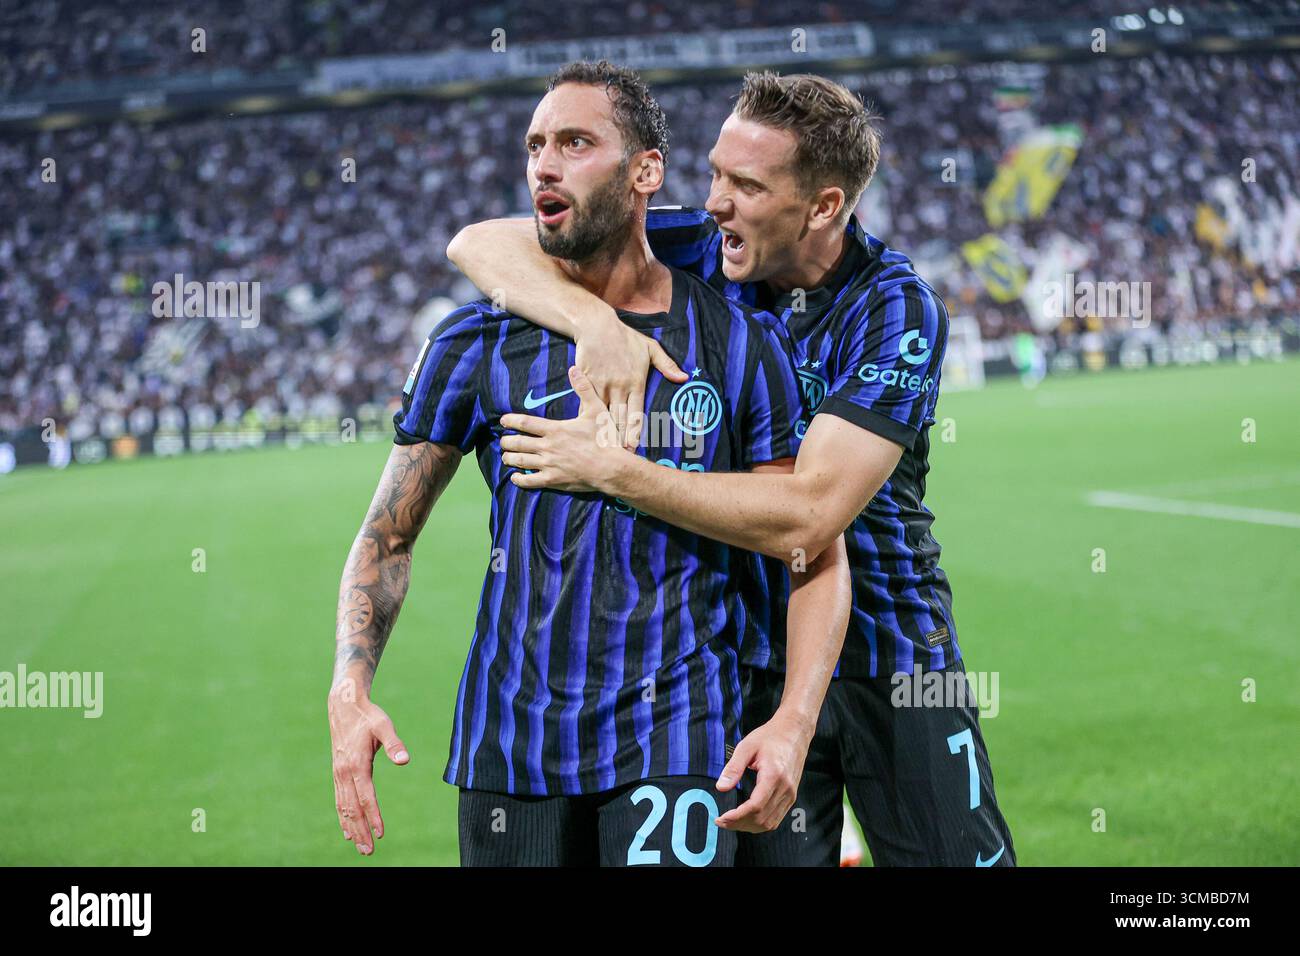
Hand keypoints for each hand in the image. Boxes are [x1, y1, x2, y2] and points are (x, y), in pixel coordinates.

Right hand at [328, 687, 409, 855]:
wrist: (344, 705)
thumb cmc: (368, 715)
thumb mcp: (383, 725)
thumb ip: (394, 743)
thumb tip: (405, 760)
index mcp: (356, 764)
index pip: (366, 796)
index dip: (374, 816)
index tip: (381, 833)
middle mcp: (344, 773)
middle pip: (352, 808)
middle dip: (361, 831)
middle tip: (369, 851)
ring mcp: (338, 774)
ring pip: (344, 808)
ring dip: (352, 828)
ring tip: (360, 847)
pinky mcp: (338, 773)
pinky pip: (339, 800)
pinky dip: (343, 817)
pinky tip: (348, 831)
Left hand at [500, 366, 635, 493]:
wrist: (611, 467)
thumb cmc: (605, 439)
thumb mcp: (596, 410)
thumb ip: (584, 389)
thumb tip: (575, 369)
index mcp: (555, 429)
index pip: (524, 422)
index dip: (510, 420)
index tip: (503, 421)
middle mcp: (548, 446)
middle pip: (518, 442)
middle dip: (506, 441)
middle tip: (503, 441)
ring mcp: (549, 464)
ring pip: (520, 461)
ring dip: (509, 458)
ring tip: (505, 457)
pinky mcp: (553, 480)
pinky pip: (530, 481)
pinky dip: (519, 479)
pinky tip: (515, 477)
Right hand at [574, 319, 686, 448]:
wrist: (596, 326)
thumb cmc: (625, 337)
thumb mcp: (650, 347)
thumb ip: (667, 365)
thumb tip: (683, 378)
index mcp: (636, 382)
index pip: (636, 413)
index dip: (634, 432)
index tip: (634, 448)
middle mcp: (619, 387)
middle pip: (619, 419)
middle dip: (619, 440)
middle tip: (619, 458)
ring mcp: (602, 386)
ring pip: (602, 415)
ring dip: (603, 434)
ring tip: (603, 452)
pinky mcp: (587, 383)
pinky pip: (586, 405)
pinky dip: (586, 420)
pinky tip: (585, 433)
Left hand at [714, 709, 814, 832]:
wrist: (794, 733)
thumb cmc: (770, 737)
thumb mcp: (746, 746)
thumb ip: (733, 768)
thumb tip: (721, 787)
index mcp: (773, 775)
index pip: (755, 807)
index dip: (736, 817)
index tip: (721, 818)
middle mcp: (785, 789)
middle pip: (761, 819)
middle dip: (739, 824)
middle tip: (722, 821)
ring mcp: (790, 794)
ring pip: (770, 823)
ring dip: (749, 827)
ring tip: (732, 822)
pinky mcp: (791, 796)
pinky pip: (776, 818)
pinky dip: (760, 823)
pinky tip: (747, 818)